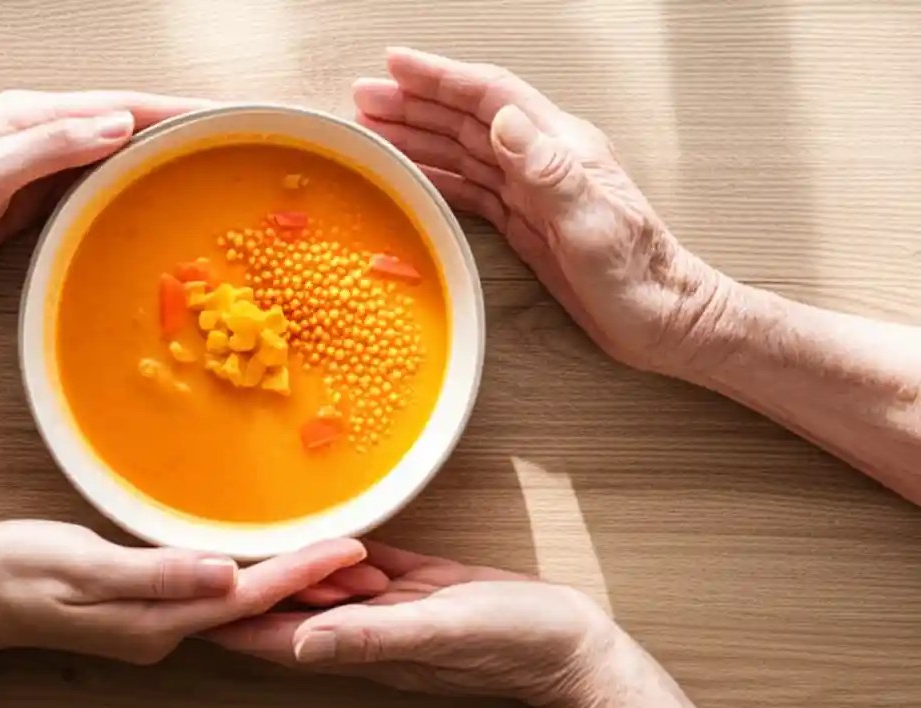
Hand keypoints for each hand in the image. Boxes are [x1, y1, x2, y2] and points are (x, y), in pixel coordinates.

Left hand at [0, 91, 209, 291]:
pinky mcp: (30, 201)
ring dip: (155, 163)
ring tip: (203, 177)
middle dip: (177, 131)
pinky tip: (146, 209)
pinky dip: (125, 193)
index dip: (176, 109)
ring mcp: (37, 168)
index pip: (121, 105)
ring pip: (111, 158)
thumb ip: (50, 147)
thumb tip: (118, 124)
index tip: (224, 117)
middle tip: (230, 150)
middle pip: (125, 126)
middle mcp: (40, 135)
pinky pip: (91, 190)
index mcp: (32, 116)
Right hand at [0, 520, 366, 664]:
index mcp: (158, 620)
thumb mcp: (82, 566)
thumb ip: (155, 573)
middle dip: (315, 587)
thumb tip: (225, 576)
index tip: (354, 550)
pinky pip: (214, 598)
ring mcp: (155, 624)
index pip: (249, 596)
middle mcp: (166, 630)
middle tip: (370, 563)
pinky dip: (253, 582)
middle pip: (256, 608)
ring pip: (240, 605)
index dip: (304, 572)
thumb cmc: (16, 571)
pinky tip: (267, 566)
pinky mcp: (144, 610)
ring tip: (339, 566)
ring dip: (290, 586)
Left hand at [207, 542, 701, 707]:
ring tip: (234, 539)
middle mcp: (361, 631)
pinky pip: (360, 568)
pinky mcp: (413, 587)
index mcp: (358, 647)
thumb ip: (372, 635)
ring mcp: (387, 610)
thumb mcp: (439, 631)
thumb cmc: (510, 642)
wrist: (569, 642)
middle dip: (240, 589)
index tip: (178, 598)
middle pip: (283, 611)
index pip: (270, 637)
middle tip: (190, 555)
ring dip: (282, 567)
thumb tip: (302, 642)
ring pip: (317, 587)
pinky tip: (312, 534)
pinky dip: (331, 553)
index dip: (224, 619)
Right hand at [352, 48, 732, 374]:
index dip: (441, 77)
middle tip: (364, 97)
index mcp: (560, 148)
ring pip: (465, 150)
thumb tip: (502, 120)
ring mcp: (535, 190)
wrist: (665, 321)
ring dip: (419, 136)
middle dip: (416, 102)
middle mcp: (544, 160)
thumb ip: (549, 170)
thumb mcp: (593, 224)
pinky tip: (412, 176)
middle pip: (469, 117)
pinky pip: (473, 188)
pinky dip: (437, 177)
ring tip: (374, 129)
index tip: (395, 65)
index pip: (491, 95)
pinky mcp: (529, 222)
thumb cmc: (639, 279)